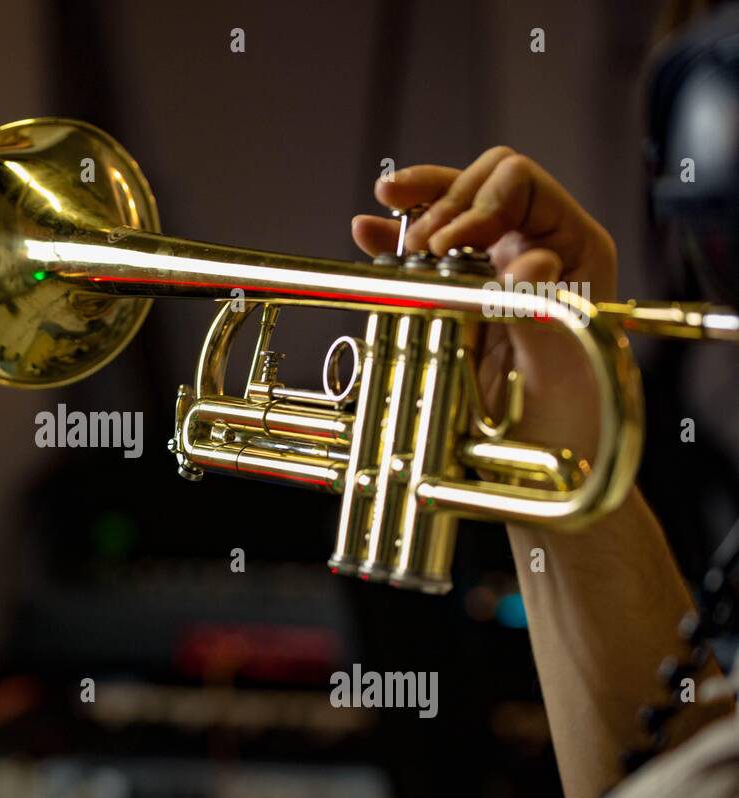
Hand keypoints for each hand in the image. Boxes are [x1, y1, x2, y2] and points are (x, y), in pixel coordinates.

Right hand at [351, 147, 617, 462]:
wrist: (542, 470)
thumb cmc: (570, 425)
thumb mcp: (561, 372)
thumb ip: (542, 314)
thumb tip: (528, 261)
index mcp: (574, 250)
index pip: (521, 185)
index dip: (478, 202)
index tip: (446, 246)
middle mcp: (535, 248)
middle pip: (480, 184)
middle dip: (441, 204)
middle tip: (416, 249)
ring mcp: (494, 270)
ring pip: (448, 211)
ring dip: (412, 209)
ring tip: (378, 212)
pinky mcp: (460, 295)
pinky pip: (423, 251)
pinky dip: (392, 240)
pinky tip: (366, 234)